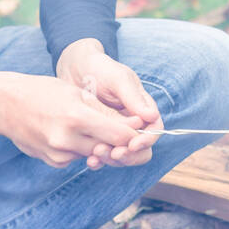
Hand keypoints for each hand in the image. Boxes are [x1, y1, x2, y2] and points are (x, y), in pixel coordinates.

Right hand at [0, 70, 145, 168]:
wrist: (4, 105)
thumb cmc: (43, 91)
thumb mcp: (76, 93)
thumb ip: (106, 112)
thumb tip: (137, 124)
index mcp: (76, 116)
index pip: (120, 136)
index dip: (134, 134)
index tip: (141, 129)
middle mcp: (67, 140)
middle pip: (110, 149)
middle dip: (119, 142)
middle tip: (121, 130)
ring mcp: (58, 154)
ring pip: (94, 154)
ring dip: (99, 144)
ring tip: (88, 125)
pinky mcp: (53, 162)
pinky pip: (78, 158)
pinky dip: (81, 148)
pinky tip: (70, 133)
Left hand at [56, 39, 163, 168]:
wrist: (73, 69)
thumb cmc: (100, 68)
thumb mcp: (117, 78)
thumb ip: (133, 97)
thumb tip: (151, 116)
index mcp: (142, 108)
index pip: (154, 129)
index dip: (147, 140)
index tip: (133, 144)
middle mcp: (131, 123)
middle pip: (141, 148)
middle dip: (131, 155)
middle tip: (115, 154)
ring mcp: (114, 132)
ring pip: (123, 154)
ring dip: (113, 159)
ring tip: (98, 154)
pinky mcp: (98, 137)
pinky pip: (103, 155)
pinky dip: (99, 161)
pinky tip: (91, 160)